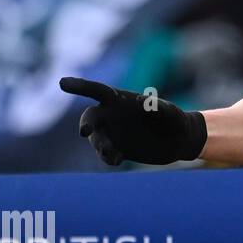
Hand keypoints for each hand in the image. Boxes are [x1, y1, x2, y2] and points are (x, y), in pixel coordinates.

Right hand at [59, 77, 206, 165]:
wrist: (179, 142)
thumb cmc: (176, 121)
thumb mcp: (172, 114)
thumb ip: (160, 107)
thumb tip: (140, 100)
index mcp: (121, 100)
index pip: (97, 90)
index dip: (80, 86)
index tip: (62, 83)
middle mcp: (112, 116)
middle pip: (91, 116)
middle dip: (86, 123)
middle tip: (85, 131)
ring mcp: (112, 134)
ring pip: (96, 139)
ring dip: (100, 145)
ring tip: (110, 152)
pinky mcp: (116, 150)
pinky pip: (106, 155)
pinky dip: (108, 157)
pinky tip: (117, 160)